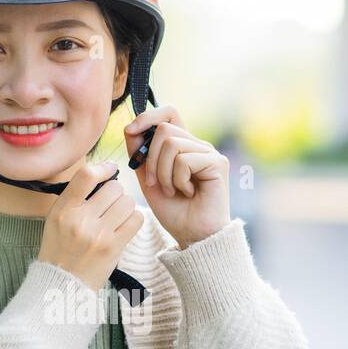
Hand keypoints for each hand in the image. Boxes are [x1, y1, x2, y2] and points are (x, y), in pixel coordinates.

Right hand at [38, 160, 144, 291]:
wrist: (62, 283)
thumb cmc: (61, 248)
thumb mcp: (57, 219)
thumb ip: (76, 197)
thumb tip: (103, 174)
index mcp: (63, 210)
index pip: (86, 175)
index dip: (103, 167)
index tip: (110, 169)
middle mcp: (79, 220)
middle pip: (114, 188)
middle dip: (116, 193)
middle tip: (110, 205)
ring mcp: (97, 235)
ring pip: (127, 202)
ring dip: (126, 207)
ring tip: (117, 217)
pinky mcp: (113, 247)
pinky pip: (136, 220)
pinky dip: (133, 220)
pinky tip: (124, 226)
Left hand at [124, 105, 230, 249]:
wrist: (192, 236)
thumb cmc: (174, 211)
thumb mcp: (148, 179)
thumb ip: (140, 155)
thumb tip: (130, 128)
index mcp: (183, 146)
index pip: (168, 113)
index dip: (148, 116)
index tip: (130, 131)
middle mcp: (198, 145)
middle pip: (164, 129)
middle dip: (151, 158)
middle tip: (154, 183)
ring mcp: (209, 152)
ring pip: (171, 144)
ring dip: (163, 173)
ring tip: (172, 191)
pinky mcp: (217, 163)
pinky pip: (184, 160)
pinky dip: (178, 180)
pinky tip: (188, 193)